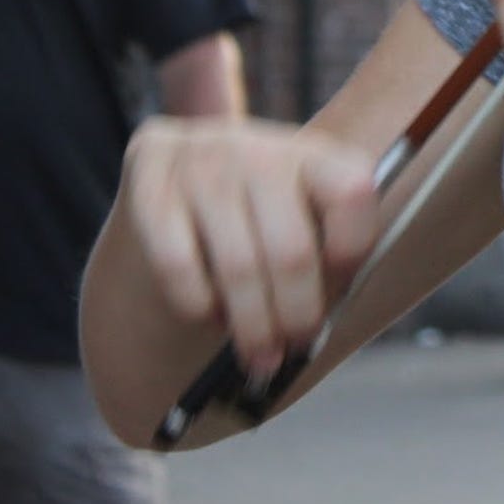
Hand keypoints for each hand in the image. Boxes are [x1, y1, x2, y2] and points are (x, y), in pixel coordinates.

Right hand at [120, 114, 377, 380]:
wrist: (175, 179)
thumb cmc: (258, 220)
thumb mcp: (302, 222)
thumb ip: (325, 262)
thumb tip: (316, 327)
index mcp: (313, 155)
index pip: (353, 194)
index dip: (352, 251)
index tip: (339, 288)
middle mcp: (258, 149)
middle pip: (292, 251)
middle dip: (297, 317)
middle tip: (294, 347)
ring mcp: (200, 161)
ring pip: (237, 268)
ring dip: (252, 328)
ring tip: (259, 354)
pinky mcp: (150, 182)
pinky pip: (179, 267)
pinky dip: (199, 306)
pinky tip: (210, 314)